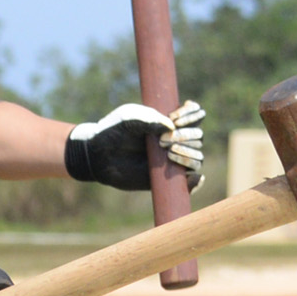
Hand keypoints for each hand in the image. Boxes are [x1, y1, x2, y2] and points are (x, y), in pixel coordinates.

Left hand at [66, 99, 204, 191]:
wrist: (98, 154)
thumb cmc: (113, 131)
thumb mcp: (128, 118)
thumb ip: (149, 118)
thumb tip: (172, 128)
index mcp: (170, 121)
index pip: (196, 115)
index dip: (191, 114)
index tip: (174, 117)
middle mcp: (176, 139)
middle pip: (198, 136)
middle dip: (185, 136)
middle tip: (161, 140)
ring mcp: (173, 159)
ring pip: (197, 157)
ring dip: (189, 154)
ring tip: (168, 153)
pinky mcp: (167, 178)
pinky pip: (190, 181)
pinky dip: (195, 180)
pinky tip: (190, 176)